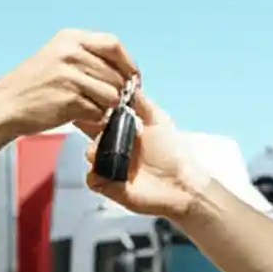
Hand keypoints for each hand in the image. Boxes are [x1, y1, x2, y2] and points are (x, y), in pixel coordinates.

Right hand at [0, 29, 139, 135]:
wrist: (5, 105)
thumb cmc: (33, 85)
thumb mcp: (57, 57)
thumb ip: (87, 57)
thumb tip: (125, 70)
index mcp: (70, 39)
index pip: (114, 45)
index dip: (128, 64)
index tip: (133, 78)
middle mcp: (71, 53)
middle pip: (116, 74)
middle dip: (118, 92)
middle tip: (108, 102)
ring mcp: (70, 76)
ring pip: (111, 95)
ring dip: (105, 107)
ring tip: (88, 107)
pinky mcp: (69, 99)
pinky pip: (98, 111)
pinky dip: (93, 118)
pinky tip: (79, 115)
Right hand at [77, 90, 211, 220]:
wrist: (182, 186)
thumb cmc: (175, 155)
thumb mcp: (160, 122)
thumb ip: (144, 104)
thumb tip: (131, 85)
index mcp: (128, 133)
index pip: (105, 118)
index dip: (97, 111)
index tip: (93, 103)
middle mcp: (119, 149)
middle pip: (93, 135)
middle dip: (91, 129)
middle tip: (99, 127)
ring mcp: (113, 167)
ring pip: (90, 155)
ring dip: (94, 151)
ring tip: (107, 150)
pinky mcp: (110, 186)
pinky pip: (92, 179)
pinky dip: (95, 174)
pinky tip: (108, 171)